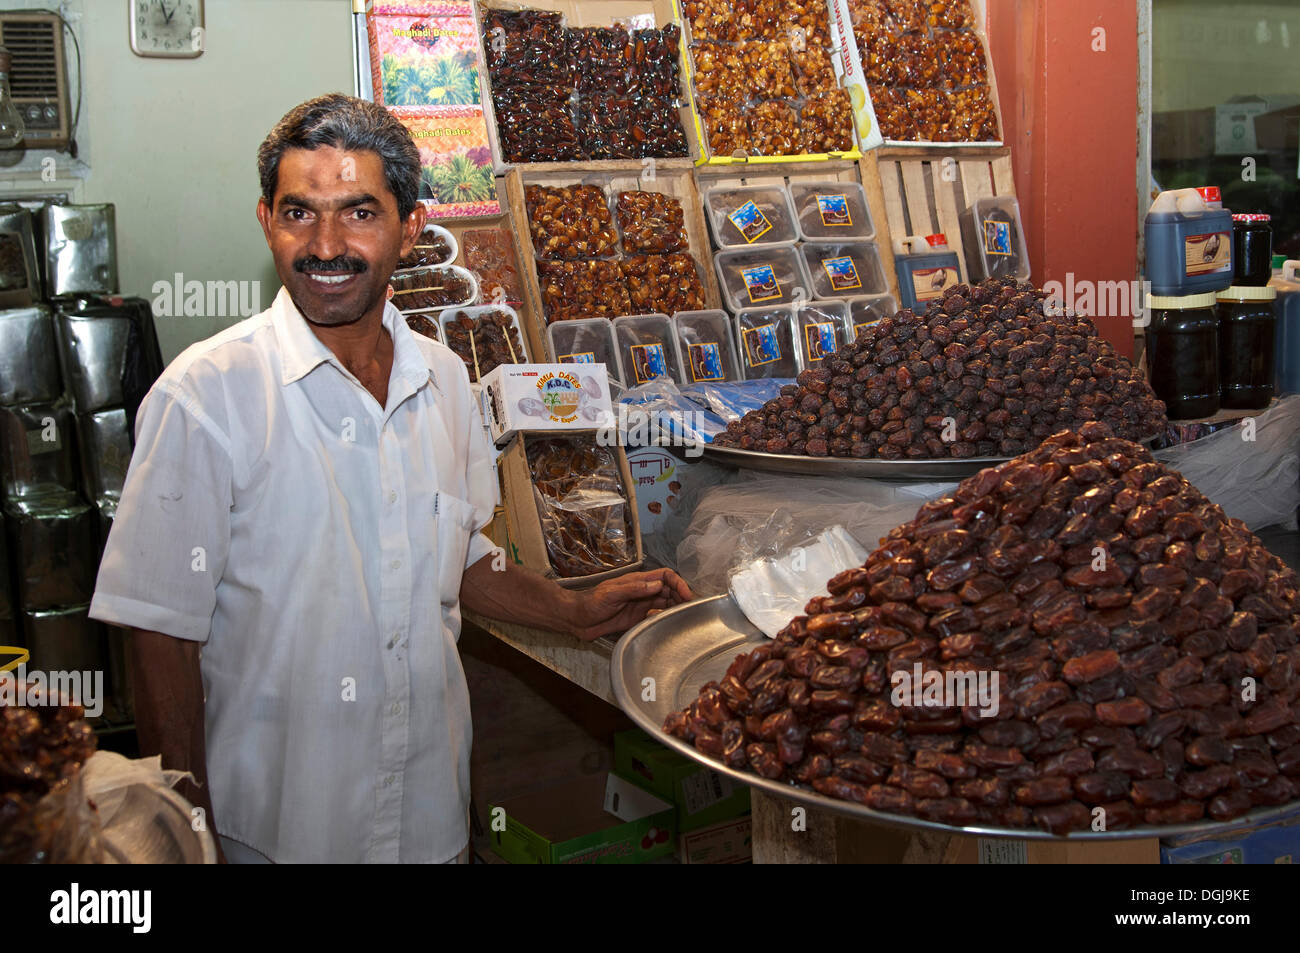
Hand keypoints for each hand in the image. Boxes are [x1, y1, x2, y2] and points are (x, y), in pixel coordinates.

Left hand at [564, 568, 692, 641]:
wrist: (577, 619)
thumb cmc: (591, 603)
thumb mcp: (612, 593)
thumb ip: (634, 588)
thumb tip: (657, 585)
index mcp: (638, 581)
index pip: (665, 576)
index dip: (678, 583)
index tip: (686, 595)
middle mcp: (642, 592)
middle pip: (669, 590)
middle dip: (681, 597)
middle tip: (689, 609)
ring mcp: (640, 605)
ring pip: (665, 604)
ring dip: (674, 608)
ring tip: (681, 617)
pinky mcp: (637, 619)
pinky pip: (656, 617)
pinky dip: (664, 619)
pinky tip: (664, 623)